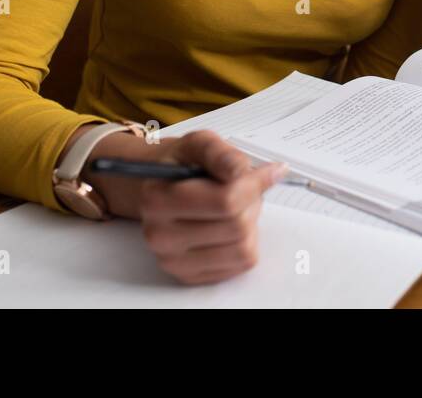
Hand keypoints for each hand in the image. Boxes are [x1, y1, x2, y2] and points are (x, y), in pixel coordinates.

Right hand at [135, 131, 285, 285]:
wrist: (164, 188)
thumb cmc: (184, 165)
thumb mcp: (199, 143)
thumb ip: (219, 152)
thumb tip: (240, 170)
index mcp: (158, 199)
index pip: (225, 201)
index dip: (253, 183)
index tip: (263, 172)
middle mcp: (160, 236)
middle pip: (237, 226)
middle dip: (251, 203)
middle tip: (244, 188)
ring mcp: (173, 261)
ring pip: (243, 249)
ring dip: (250, 224)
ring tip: (235, 207)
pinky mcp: (190, 276)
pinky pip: (240, 265)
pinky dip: (246, 243)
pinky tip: (229, 226)